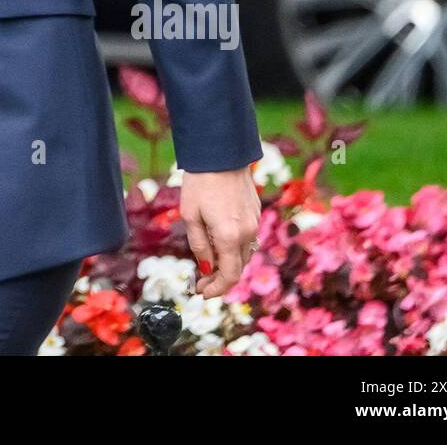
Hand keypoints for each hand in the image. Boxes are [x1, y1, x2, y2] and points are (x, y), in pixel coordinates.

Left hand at [180, 165, 261, 298]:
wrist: (221, 153)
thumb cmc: (200, 182)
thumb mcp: (190, 215)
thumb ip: (199, 245)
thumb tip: (205, 267)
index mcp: (230, 236)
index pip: (229, 275)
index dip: (217, 288)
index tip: (203, 292)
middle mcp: (247, 232)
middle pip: (238, 267)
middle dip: (220, 278)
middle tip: (201, 281)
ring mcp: (254, 222)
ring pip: (244, 253)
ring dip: (228, 263)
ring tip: (208, 263)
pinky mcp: (255, 212)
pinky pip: (247, 238)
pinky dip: (234, 247)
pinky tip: (219, 241)